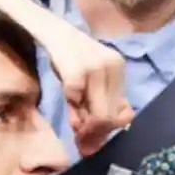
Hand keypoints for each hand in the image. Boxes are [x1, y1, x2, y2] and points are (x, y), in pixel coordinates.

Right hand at [29, 16, 133, 156]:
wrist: (50, 29)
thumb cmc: (67, 56)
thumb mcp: (86, 80)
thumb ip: (93, 104)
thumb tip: (92, 142)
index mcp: (119, 68)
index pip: (124, 112)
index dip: (109, 130)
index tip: (94, 141)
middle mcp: (113, 67)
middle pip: (111, 116)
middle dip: (96, 134)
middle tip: (82, 145)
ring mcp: (96, 67)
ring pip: (99, 113)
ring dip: (84, 126)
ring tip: (75, 128)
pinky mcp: (77, 69)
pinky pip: (76, 99)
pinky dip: (70, 107)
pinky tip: (68, 102)